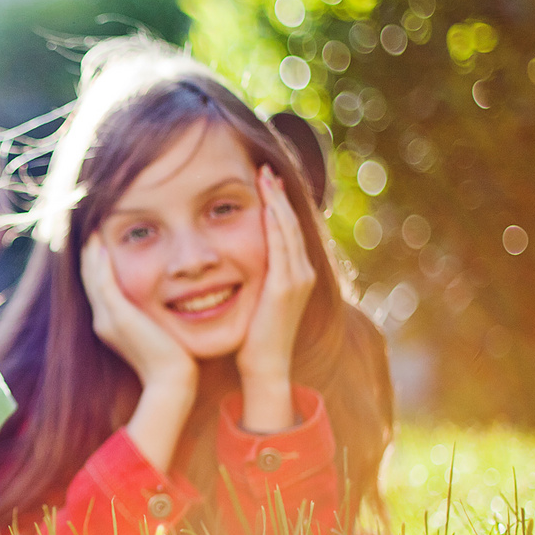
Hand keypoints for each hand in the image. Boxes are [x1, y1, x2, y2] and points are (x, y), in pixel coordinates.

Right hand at [80, 238, 196, 390]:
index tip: (100, 243)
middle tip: (91, 228)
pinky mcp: (118, 314)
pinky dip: (99, 261)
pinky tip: (101, 243)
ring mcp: (107, 318)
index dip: (96, 265)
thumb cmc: (174, 362)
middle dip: (89, 254)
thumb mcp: (160, 333)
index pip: (98, 288)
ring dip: (90, 252)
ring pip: (91, 277)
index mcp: (110, 325)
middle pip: (89, 280)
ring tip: (92, 229)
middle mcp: (103, 320)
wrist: (171, 381)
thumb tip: (167, 304)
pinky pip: (102, 280)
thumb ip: (154, 317)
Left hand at [236, 166, 316, 430]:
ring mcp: (298, 279)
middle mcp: (302, 272)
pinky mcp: (287, 287)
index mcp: (295, 275)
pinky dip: (276, 224)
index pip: (286, 229)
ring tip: (266, 176)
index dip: (277, 203)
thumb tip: (232, 265)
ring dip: (277, 200)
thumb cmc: (253, 339)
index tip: (264, 180)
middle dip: (278, 193)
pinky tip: (267, 206)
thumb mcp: (254, 301)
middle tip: (264, 167)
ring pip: (288, 229)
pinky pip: (282, 247)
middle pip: (290, 222)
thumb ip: (251, 280)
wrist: (265, 367)